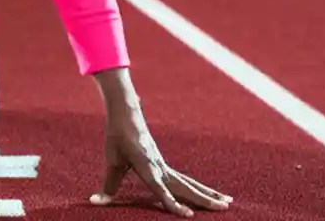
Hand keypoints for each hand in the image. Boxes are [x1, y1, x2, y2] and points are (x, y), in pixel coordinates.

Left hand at [90, 68, 231, 216]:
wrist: (126, 113)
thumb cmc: (118, 136)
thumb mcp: (112, 161)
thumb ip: (109, 185)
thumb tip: (96, 201)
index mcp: (147, 166)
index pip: (162, 190)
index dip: (173, 204)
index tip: (189, 216)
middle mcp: (160, 167)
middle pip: (185, 187)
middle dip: (205, 199)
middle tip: (225, 208)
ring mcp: (164, 165)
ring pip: (189, 183)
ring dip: (208, 193)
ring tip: (228, 203)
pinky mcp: (164, 165)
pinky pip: (184, 179)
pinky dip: (198, 188)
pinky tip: (210, 194)